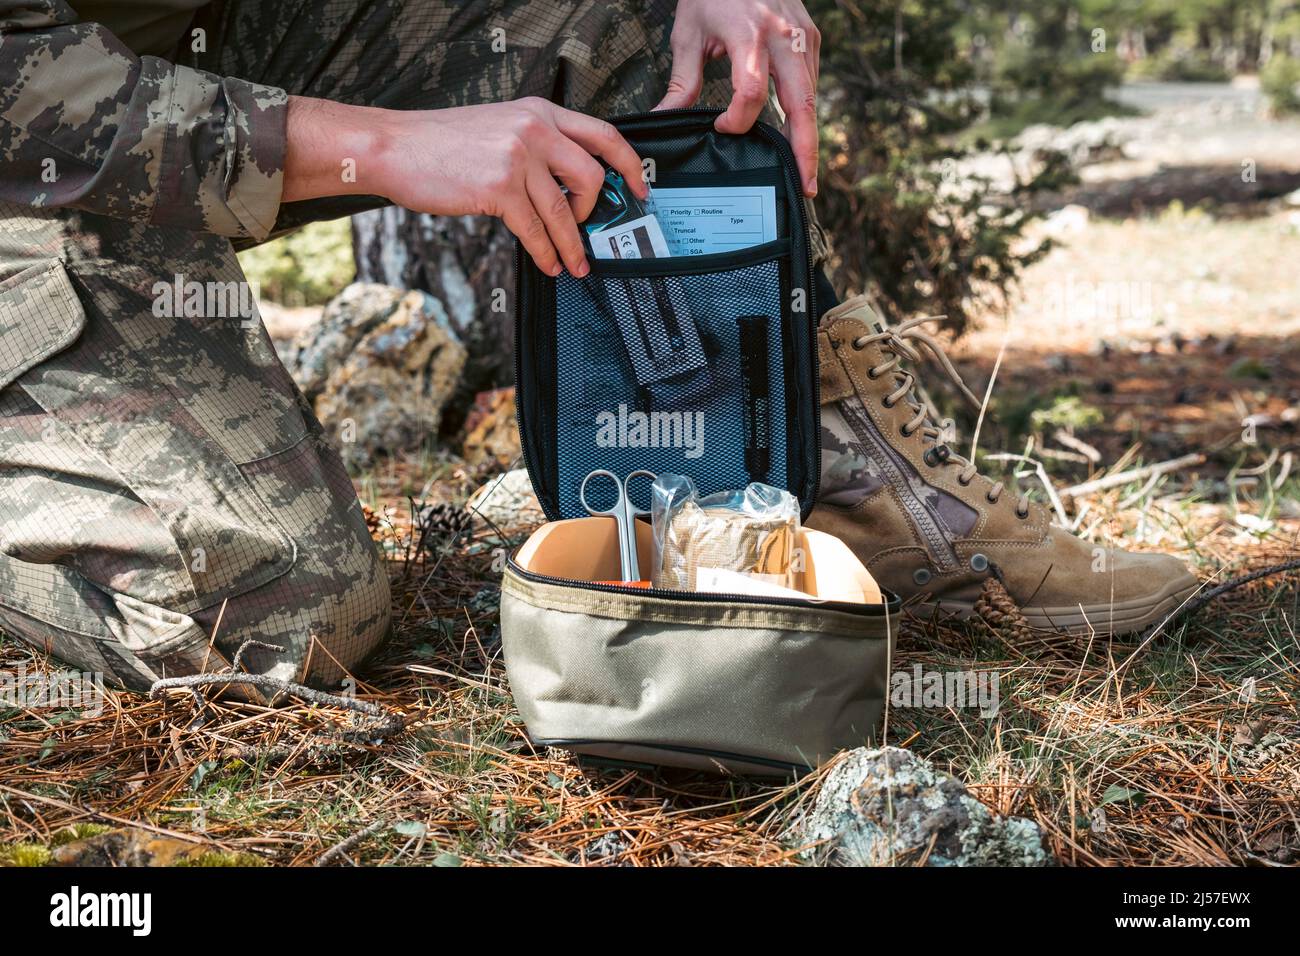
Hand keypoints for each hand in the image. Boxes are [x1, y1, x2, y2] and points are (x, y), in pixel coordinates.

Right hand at [373, 98, 646, 275]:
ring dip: (573, 245)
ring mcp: (517, 158)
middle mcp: (534, 130)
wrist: (394, 147)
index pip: (604, 135)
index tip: (640, 189)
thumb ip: (536, 147)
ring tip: (575, 265)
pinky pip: (536, 230)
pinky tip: (548, 263)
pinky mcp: (498, 188)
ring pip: (563, 211)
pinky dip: (546, 253)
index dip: (629, 166)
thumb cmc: (440, 143)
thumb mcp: (499, 127)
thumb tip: (566, 186)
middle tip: (588, 229)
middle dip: (594, 212)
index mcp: (539, 113)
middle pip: (592, 176)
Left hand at [655, 0, 820, 195]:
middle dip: (804, 148)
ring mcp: (803, 37)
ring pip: (811, 97)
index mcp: (749, 35)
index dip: (737, 120)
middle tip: (806, 185)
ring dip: (807, 135)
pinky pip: (811, 82)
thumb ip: (682, 82)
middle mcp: (783, 37)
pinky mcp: (811, 38)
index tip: (721, 128)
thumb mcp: (689, 34)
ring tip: (802, 168)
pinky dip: (805, 111)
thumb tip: (664, 120)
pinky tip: (797, 134)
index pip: (751, 92)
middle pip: (801, 103)